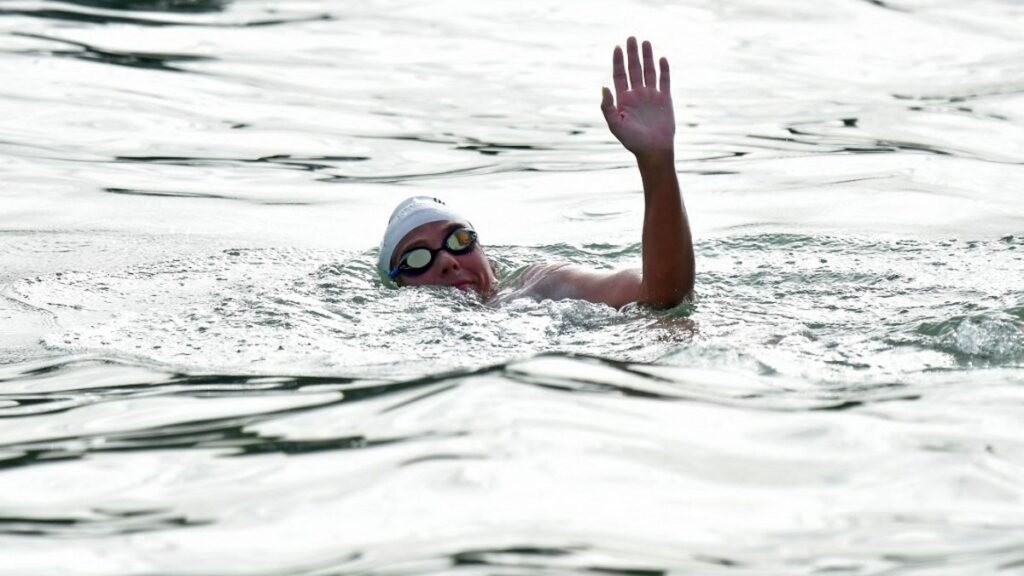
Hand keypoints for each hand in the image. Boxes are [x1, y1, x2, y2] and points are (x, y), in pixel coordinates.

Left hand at [600, 37, 674, 159]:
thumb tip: (603, 87)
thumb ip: (607, 107)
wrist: (653, 150)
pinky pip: (664, 81)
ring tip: (646, 42)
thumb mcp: (615, 125)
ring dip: (647, 57)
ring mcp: (651, 96)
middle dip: (632, 53)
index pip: (619, 75)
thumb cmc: (632, 141)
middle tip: (631, 37)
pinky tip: (662, 58)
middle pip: (633, 69)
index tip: (617, 46)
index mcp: (623, 99)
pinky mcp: (665, 100)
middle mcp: (636, 95)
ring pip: (649, 71)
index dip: (618, 61)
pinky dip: (664, 70)